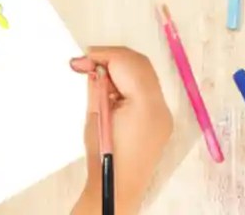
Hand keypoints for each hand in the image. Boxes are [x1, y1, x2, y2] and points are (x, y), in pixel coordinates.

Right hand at [70, 47, 171, 214]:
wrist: (119, 189)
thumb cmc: (104, 157)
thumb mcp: (95, 117)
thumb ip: (97, 87)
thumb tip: (93, 65)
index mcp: (145, 105)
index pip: (127, 64)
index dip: (103, 55)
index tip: (80, 59)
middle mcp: (161, 105)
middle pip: (140, 65)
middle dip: (113, 58)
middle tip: (86, 63)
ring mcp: (164, 112)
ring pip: (145, 75)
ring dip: (121, 69)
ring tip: (96, 77)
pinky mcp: (161, 119)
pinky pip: (147, 90)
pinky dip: (130, 83)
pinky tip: (111, 90)